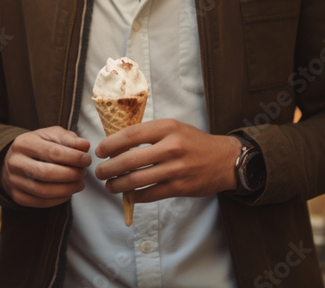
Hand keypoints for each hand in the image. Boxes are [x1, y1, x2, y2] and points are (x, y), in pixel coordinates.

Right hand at [0, 126, 91, 207]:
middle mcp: (15, 162)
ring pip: (44, 191)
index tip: (86, 159)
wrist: (15, 160)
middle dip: (70, 174)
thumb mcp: (50, 135)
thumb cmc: (38, 146)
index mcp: (24, 143)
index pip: (52, 152)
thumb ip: (68, 138)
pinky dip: (59, 199)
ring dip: (67, 189)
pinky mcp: (18, 196)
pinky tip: (68, 192)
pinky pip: (41, 202)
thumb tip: (84, 145)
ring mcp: (14, 181)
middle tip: (83, 173)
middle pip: (46, 173)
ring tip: (79, 184)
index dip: (73, 157)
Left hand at [94, 119, 239, 201]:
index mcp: (167, 128)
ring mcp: (176, 169)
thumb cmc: (194, 142)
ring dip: (118, 184)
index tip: (100, 151)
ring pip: (137, 180)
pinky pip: (150, 194)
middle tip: (99, 172)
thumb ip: (149, 133)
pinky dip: (136, 196)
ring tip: (110, 185)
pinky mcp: (180, 187)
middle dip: (109, 168)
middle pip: (130, 159)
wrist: (225, 160)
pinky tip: (129, 194)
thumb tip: (117, 143)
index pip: (130, 135)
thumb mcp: (173, 128)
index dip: (110, 144)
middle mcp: (171, 147)